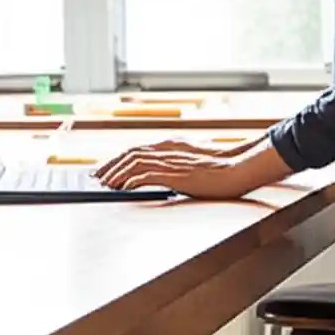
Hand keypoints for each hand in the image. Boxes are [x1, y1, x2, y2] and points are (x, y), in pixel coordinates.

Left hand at [98, 150, 252, 199]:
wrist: (238, 169)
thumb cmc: (220, 168)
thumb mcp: (193, 161)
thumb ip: (174, 163)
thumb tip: (157, 174)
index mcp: (171, 146)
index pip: (137, 150)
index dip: (118, 159)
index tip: (105, 168)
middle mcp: (167, 150)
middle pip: (130, 154)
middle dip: (111, 165)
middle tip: (97, 177)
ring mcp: (171, 161)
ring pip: (134, 163)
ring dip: (117, 174)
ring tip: (105, 185)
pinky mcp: (176, 174)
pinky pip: (147, 175)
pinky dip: (132, 181)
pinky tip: (125, 188)